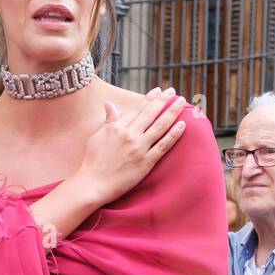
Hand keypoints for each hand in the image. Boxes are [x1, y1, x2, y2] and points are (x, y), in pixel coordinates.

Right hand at [76, 86, 187, 205]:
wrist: (93, 184)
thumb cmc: (91, 162)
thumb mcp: (96, 137)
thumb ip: (107, 121)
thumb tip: (109, 103)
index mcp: (117, 127)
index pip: (137, 109)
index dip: (149, 98)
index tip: (158, 91)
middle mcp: (130, 135)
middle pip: (150, 114)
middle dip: (163, 100)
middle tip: (173, 91)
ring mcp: (139, 148)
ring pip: (160, 126)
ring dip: (172, 112)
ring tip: (181, 102)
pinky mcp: (146, 162)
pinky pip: (163, 146)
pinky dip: (173, 134)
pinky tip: (182, 125)